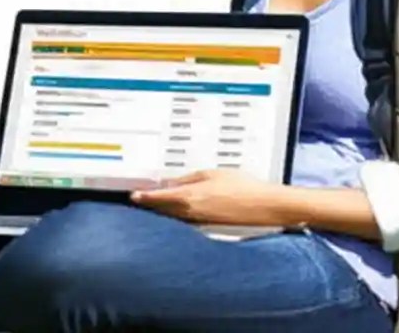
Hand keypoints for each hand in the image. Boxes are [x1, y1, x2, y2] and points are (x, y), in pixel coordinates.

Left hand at [130, 168, 287, 226]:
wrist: (264, 206)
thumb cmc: (243, 188)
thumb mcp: (212, 173)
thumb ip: (190, 178)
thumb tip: (173, 183)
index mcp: (190, 196)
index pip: (159, 197)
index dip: (144, 197)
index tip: (134, 196)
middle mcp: (191, 212)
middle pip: (163, 208)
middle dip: (151, 204)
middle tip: (140, 198)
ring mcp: (200, 221)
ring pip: (174, 215)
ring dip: (164, 210)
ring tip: (155, 203)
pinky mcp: (208, 226)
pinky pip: (187, 220)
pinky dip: (178, 215)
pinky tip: (178, 210)